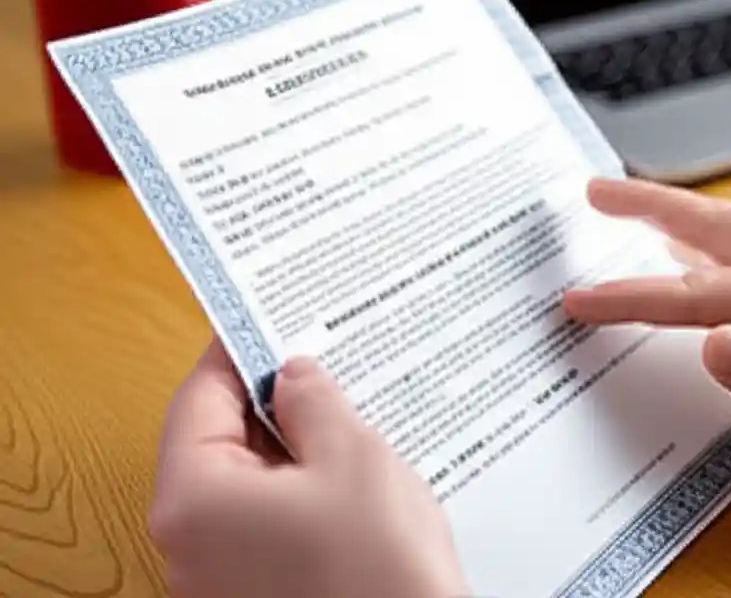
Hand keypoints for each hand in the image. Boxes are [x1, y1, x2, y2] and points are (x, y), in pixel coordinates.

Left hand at [149, 340, 467, 597]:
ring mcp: (218, 581)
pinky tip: (350, 482)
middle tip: (322, 368)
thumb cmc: (380, 571)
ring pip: (246, 490)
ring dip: (291, 453)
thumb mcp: (353, 456)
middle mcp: (189, 547)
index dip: (236, 354)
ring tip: (349, 424)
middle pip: (217, 446)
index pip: (198, 400)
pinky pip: (265, 529)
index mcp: (194, 500)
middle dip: (270, 405)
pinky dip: (300, 497)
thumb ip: (313, 401)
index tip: (263, 321)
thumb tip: (292, 376)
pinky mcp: (256, 597)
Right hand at [564, 178, 730, 472]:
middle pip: (714, 227)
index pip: (701, 296)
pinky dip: (721, 227)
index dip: (633, 298)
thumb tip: (713, 343)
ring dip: (681, 209)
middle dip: (648, 207)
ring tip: (632, 202)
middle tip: (591, 193)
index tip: (578, 300)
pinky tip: (712, 236)